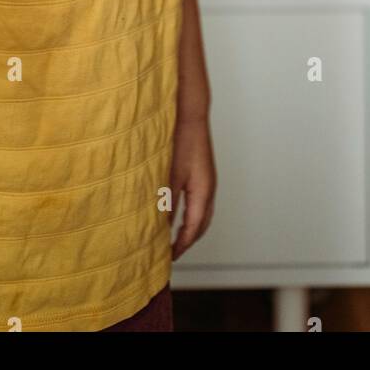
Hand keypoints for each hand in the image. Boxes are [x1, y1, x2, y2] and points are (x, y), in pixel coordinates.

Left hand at [168, 114, 216, 260]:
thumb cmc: (182, 140)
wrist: (191, 113)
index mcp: (203, 193)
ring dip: (191, 228)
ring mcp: (208, 181)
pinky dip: (191, 214)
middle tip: (173, 252)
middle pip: (202, 225)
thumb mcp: (170, 175)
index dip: (182, 245)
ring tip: (175, 237)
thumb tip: (161, 226)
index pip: (193, 229)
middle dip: (189, 240)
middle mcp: (209, 189)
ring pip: (203, 214)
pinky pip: (200, 202)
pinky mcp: (203, 173)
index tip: (169, 256)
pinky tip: (177, 212)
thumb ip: (167, 202)